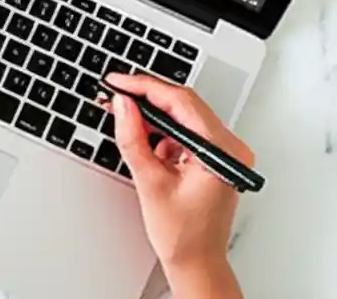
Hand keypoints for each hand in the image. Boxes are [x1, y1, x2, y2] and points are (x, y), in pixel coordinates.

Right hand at [106, 73, 249, 298]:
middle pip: (184, 105)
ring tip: (123, 117)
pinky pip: (185, 130)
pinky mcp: (212, 156)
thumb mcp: (149, 181)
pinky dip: (161, 130)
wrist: (195, 261)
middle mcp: (229, 148)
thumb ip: (133, 138)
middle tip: (114, 93)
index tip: (118, 82)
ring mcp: (223, 152)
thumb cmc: (182, 234)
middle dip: (146, 98)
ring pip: (182, 115)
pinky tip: (142, 138)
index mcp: (221, 152)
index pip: (181, 103)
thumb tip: (123, 105)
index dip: (144, 87)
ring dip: (152, 115)